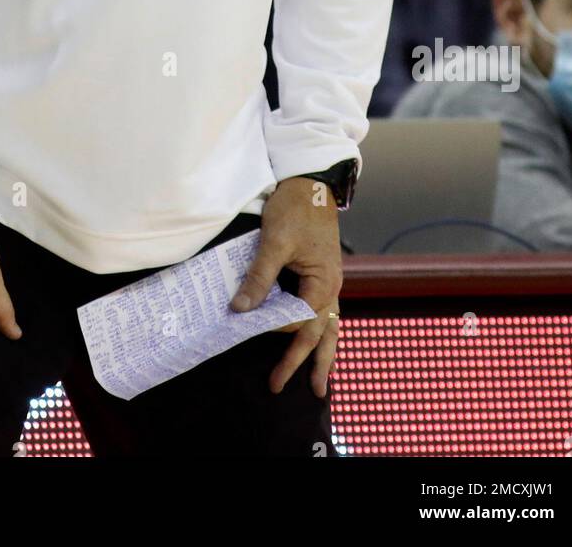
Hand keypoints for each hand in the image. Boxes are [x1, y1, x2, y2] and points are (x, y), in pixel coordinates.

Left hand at [230, 176, 341, 396]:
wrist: (310, 181)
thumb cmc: (294, 208)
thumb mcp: (274, 242)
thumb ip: (259, 278)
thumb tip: (240, 309)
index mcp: (324, 281)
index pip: (301, 319)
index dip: (277, 328)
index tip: (253, 328)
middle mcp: (331, 286)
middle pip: (320, 333)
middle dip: (307, 362)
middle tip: (293, 389)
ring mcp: (328, 281)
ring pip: (328, 326)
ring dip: (322, 353)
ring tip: (319, 383)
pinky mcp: (320, 274)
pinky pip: (323, 311)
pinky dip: (320, 331)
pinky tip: (316, 342)